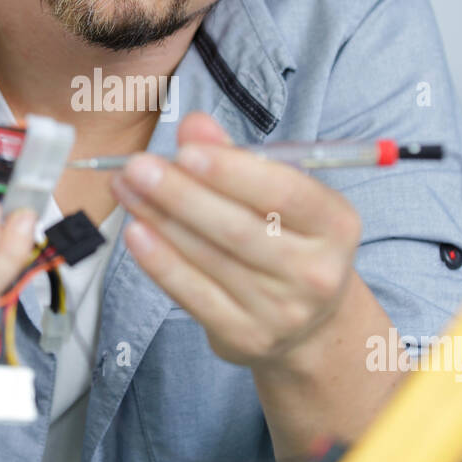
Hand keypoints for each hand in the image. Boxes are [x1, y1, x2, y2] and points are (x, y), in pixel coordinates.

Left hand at [110, 113, 361, 370]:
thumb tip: (193, 125)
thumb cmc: (287, 240)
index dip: (232, 172)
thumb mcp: (279, 196)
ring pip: (210, 258)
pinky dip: (160, 262)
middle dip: (181, 193)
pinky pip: (193, 294)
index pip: (285, 194)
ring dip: (160, 219)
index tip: (186, 151)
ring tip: (126, 188)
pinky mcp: (246, 336)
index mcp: (336, 225)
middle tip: (138, 166)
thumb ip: (237, 158)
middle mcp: (317, 272)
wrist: (307, 324)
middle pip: (240, 229)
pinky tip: (135, 232)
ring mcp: (282, 311)